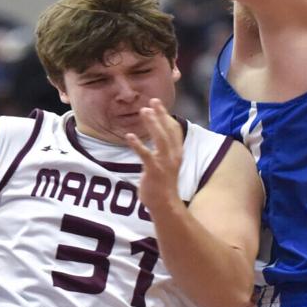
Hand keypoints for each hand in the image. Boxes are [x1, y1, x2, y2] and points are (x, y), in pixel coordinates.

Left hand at [122, 98, 185, 213]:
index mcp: (177, 153)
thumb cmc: (164, 185)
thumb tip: (157, 140)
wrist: (165, 204)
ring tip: (144, 111)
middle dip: (161, 115)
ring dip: (152, 124)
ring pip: (160, 139)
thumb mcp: (167, 164)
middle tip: (152, 101)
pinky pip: (145, 155)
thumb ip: (164, 151)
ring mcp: (164, 163)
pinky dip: (137, 145)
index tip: (158, 105)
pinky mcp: (154, 171)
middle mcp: (173, 156)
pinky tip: (129, 136)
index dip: (167, 116)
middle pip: (168, 131)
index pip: (174, 130)